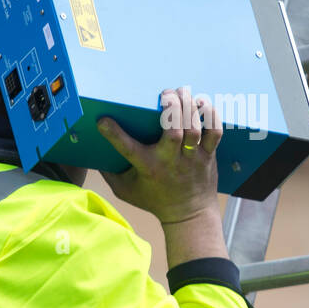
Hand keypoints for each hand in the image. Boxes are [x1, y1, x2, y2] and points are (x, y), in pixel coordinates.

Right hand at [97, 87, 221, 224]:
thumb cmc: (155, 200)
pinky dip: (211, 117)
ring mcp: (192, 158)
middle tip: (165, 94)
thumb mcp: (126, 190)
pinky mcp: (208, 155)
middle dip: (171, 108)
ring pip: (193, 129)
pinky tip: (204, 103)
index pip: (128, 149)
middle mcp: (170, 161)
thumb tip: (94, 152)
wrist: (189, 215)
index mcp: (148, 167)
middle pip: (173, 132)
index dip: (114, 134)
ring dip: (189, 107)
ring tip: (183, 91)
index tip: (103, 121)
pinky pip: (215, 133)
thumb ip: (110, 173)